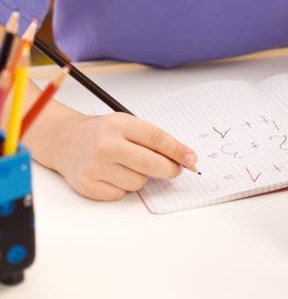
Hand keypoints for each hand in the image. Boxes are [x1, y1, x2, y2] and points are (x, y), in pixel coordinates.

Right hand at [54, 111, 197, 200]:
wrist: (65, 140)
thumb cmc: (102, 132)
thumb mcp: (125, 124)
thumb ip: (151, 139)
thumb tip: (182, 158)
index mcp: (120, 124)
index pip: (157, 138)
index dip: (178, 150)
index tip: (192, 159)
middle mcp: (107, 144)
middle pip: (151, 164)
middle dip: (169, 169)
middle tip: (175, 170)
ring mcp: (96, 166)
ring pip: (138, 182)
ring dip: (140, 177)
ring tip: (126, 165)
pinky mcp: (88, 186)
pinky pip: (121, 195)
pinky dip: (122, 188)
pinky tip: (112, 175)